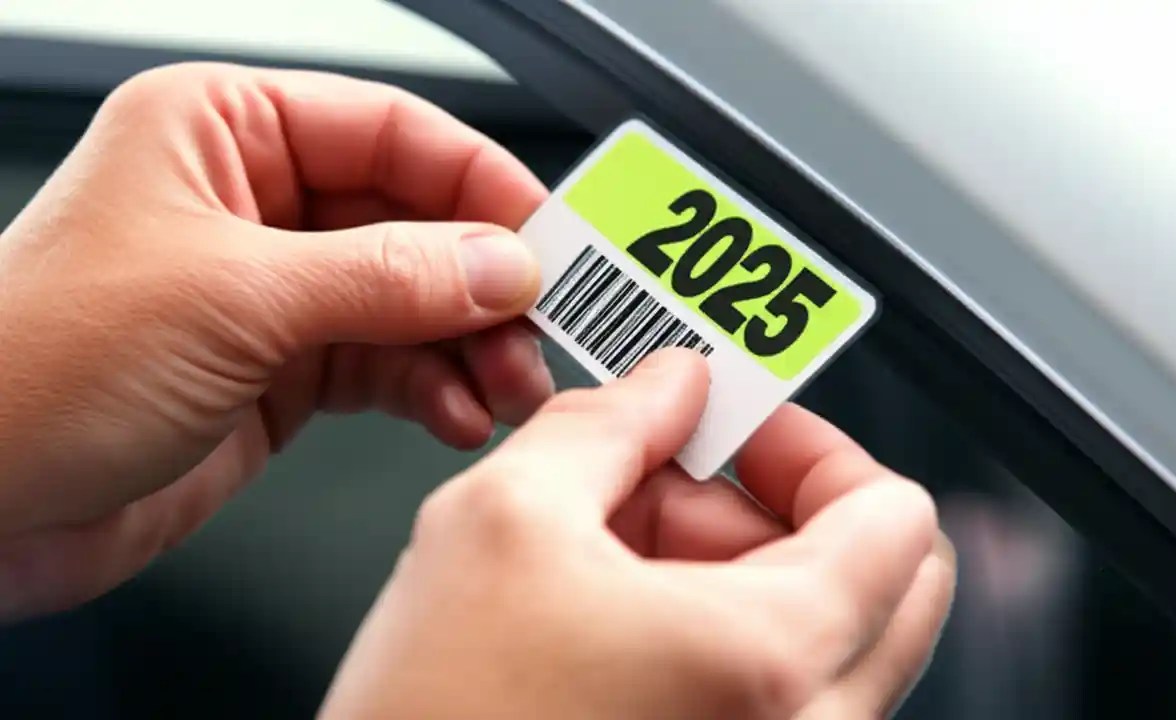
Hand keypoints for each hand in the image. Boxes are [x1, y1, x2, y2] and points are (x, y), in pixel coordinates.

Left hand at [0, 63, 554, 618]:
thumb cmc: (33, 368)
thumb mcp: (233, 297)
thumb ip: (386, 277)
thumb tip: (500, 263)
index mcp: (223, 132)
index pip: (392, 132)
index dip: (480, 183)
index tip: (548, 241)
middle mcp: (254, 204)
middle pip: (415, 221)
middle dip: (482, 281)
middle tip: (538, 330)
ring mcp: (272, 293)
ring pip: (412, 301)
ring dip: (468, 345)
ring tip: (504, 386)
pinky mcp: (282, 372)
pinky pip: (387, 366)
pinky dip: (430, 389)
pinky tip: (452, 414)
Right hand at [322, 350, 954, 719]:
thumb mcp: (501, 520)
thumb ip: (607, 422)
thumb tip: (668, 381)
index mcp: (773, 660)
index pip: (897, 516)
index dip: (812, 445)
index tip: (733, 428)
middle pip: (875, 580)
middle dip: (771, 507)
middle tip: (667, 482)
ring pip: (814, 638)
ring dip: (727, 569)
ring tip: (604, 556)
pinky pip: (768, 697)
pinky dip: (709, 635)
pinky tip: (603, 622)